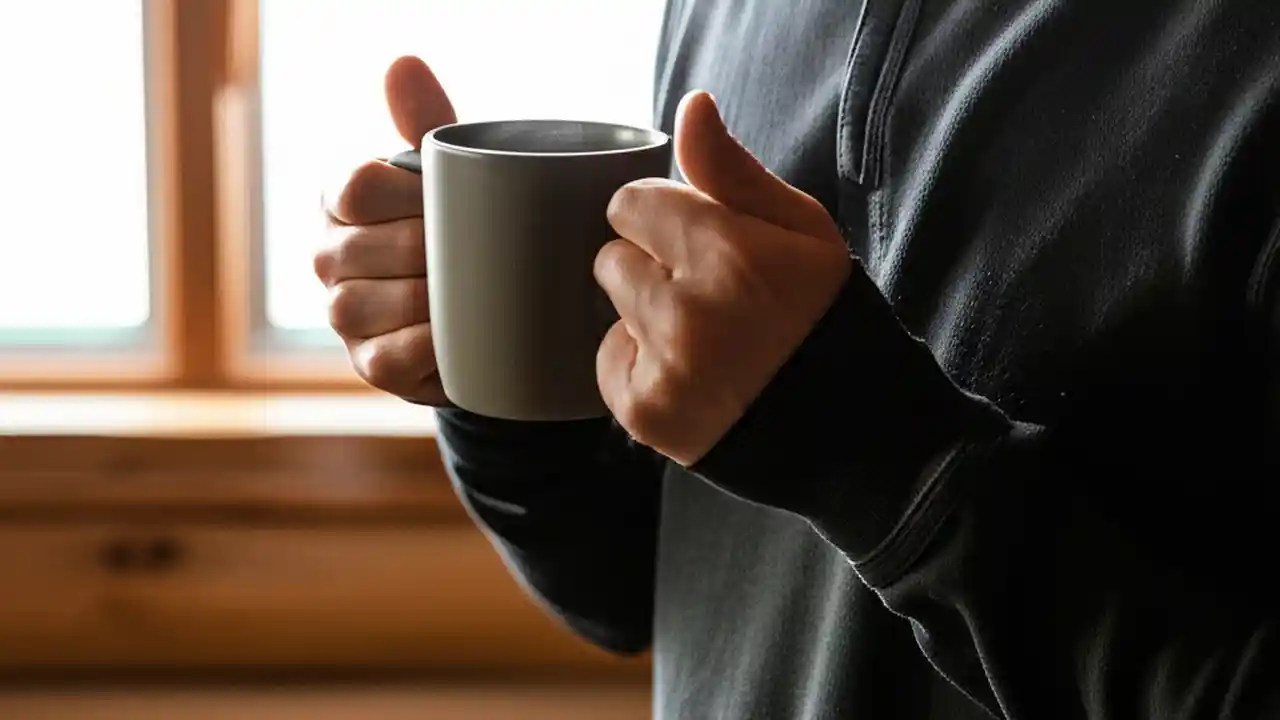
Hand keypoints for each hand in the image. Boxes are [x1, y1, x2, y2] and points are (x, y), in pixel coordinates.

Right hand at [314, 56, 455, 403]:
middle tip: (481, 252)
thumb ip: (427, 124)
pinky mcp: (368, 365)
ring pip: (370, 303)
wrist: (493, 312)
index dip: (409, 197)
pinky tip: (456, 334)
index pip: (356, 187)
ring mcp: (343, 314)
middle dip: (429, 250)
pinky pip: (388, 356)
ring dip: (427, 298)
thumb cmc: (463, 231)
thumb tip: (402, 63)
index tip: (450, 203)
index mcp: (342, 200)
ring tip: (473, 291)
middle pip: (366, 247)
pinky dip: (426, 346)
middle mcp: (328, 256)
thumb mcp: (451, 179)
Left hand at [595, 91, 852, 464]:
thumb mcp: (802, 231)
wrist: (853, 432)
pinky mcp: (644, 413)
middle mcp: (688, 310)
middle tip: (708, 298)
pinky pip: (608, 363)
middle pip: (612, 256)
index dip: (663, 219)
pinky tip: (692, 377)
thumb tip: (690, 105)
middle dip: (650, 268)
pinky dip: (640, 368)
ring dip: (643, 316)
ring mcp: (663, 367)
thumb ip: (732, 170)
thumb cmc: (825, 318)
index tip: (696, 243)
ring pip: (610, 308)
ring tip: (703, 340)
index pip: (630, 203)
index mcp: (729, 253)